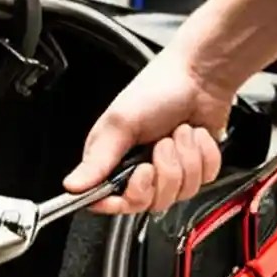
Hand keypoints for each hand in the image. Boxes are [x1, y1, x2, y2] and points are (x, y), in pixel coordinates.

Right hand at [64, 48, 233, 213]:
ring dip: (186, 158)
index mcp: (111, 162)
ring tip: (180, 132)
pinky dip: (205, 155)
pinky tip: (197, 135)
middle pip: (149, 202)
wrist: (200, 75)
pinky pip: (204, 180)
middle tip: (162, 143)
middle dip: (163, 171)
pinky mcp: (195, 169)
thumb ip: (97, 161)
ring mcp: (168, 172)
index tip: (138, 180)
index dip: (124, 199)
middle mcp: (137, 171)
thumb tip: (71, 186)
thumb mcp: (120, 124)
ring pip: (180, 193)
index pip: (109, 202)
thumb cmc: (157, 89)